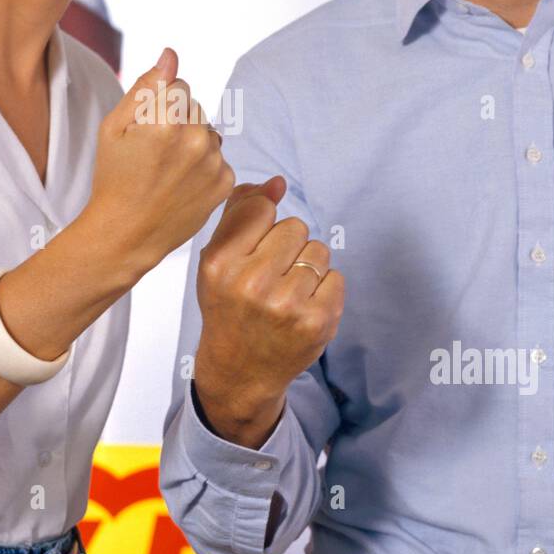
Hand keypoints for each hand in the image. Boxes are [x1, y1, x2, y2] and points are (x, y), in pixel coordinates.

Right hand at [84, 47, 233, 278]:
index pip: (179, 84)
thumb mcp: (114, 128)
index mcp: (166, 120)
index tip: (146, 129)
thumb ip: (145, 86)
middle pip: (195, 106)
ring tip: (166, 169)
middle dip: (177, 120)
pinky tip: (181, 183)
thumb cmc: (114, 178)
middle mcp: (196, 139)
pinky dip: (203, 166)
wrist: (126, 234)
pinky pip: (218, 156)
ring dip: (192, 142)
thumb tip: (171, 55)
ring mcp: (214, 162)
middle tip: (153, 153)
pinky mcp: (225, 182)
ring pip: (208, 131)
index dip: (158, 104)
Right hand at [193, 176, 343, 447]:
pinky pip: (336, 277)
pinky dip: (324, 289)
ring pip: (319, 250)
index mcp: (220, 264)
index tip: (255, 247)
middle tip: (272, 273)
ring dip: (308, 266)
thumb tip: (277, 183)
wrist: (240, 370)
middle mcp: (251, 284)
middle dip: (287, 245)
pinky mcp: (317, 322)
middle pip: (295, 226)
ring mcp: (287, 305)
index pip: (261, 209)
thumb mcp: (217, 259)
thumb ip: (241, 212)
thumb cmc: (228, 306)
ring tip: (287, 290)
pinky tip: (303, 306)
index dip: (263, 224)